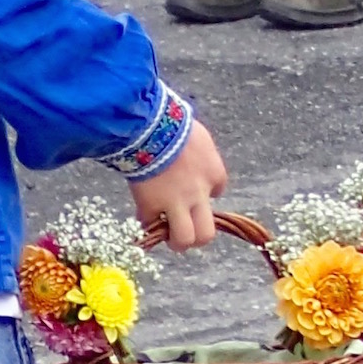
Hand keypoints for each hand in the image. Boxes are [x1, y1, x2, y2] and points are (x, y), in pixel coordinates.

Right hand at [130, 122, 229, 249]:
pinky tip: (143, 215)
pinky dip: (146, 222)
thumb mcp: (200, 138)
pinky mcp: (150, 205)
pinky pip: (148, 223)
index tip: (194, 189)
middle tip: (186, 231)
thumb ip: (201, 154)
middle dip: (197, 237)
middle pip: (207, 233)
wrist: (151, 128)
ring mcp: (175, 203)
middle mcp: (199, 194)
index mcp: (214, 173)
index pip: (219, 192)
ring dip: (175, 240)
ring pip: (183, 239)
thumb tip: (194, 156)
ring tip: (167, 234)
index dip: (206, 194)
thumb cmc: (176, 123)